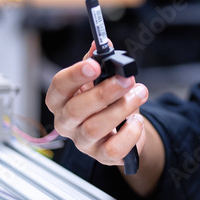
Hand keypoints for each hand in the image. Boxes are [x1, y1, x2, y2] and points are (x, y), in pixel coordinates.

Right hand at [45, 42, 148, 166]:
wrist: (123, 128)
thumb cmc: (107, 102)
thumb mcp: (101, 79)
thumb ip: (101, 61)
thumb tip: (102, 43)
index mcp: (62, 100)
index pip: (59, 87)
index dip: (75, 75)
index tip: (94, 65)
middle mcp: (67, 122)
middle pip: (77, 109)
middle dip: (104, 92)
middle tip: (126, 80)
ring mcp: (83, 142)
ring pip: (96, 127)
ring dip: (122, 108)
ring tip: (139, 94)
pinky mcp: (102, 156)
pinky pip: (114, 149)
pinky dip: (130, 133)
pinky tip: (137, 120)